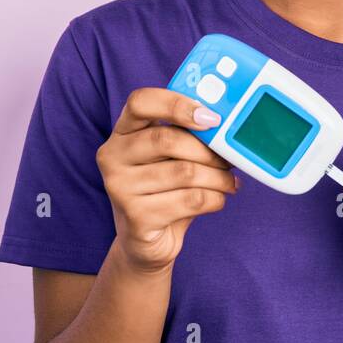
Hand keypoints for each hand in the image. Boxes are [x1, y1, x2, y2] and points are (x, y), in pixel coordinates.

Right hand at [96, 87, 239, 274]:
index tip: (211, 117)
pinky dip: (214, 198)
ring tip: (229, 182)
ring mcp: (120, 188)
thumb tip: (227, 122)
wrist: (145, 241)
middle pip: (167, 139)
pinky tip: (218, 199)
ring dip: (218, 177)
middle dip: (207, 149)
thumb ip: (187, 135)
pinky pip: (190, 200)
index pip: (140, 102)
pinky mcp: (137, 218)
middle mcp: (112, 156)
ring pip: (184, 172)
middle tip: (229, 159)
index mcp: (122, 132)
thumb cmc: (164, 189)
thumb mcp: (170, 157)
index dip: (176, 104)